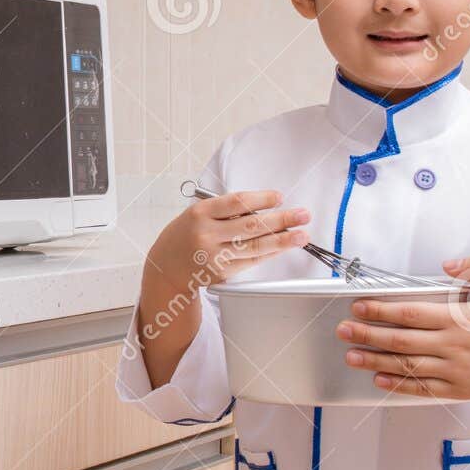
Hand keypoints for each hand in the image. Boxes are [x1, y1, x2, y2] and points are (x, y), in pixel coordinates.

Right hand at [145, 190, 309, 294]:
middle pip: (251, 225)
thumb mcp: (197, 214)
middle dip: (281, 219)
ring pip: (255, 246)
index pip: (236, 202)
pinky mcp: (222, 273)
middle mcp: (207, 235)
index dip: (261, 199)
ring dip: (282, 240)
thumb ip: (226, 211)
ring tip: (302, 234)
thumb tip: (265, 209)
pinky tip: (283, 247)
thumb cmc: (185, 235)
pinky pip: (251, 261)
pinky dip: (269, 253)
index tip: (279, 197)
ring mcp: (215, 256)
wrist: (166, 267)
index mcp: (200, 213)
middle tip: (303, 215)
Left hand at [333, 256, 469, 400]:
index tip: (358, 306)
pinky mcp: (457, 390)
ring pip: (406, 366)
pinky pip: (421, 388)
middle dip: (366, 334)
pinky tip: (379, 379)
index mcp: (459, 319)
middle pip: (400, 340)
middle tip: (342, 330)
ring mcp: (453, 371)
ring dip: (375, 361)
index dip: (380, 310)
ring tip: (350, 355)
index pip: (410, 314)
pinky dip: (398, 384)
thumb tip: (447, 265)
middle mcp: (452, 346)